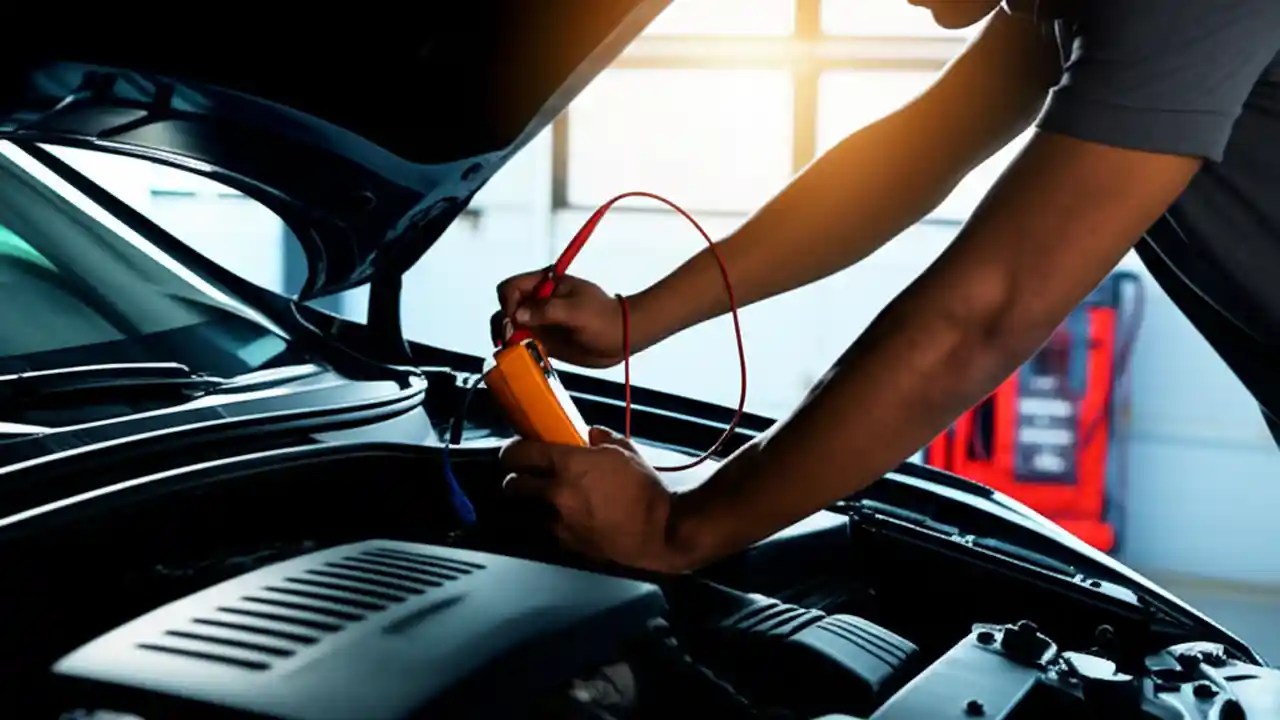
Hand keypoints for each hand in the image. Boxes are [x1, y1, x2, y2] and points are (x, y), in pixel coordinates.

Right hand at [493, 270, 624, 367]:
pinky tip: (519, 358)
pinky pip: (521, 343)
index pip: (511, 288)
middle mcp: (537, 300)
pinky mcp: (543, 340)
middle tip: (510, 340)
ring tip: (511, 350)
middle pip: (505, 307)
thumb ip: (547, 311)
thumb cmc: (604, 318)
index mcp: (545, 284)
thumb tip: (517, 315)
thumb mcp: (577, 311)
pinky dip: (516, 350)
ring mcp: (539, 321)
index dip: (508, 303)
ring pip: (510, 326)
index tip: (517, 321)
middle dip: (503, 323)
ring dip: (506, 338)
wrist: (622, 337)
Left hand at [500, 427, 684, 571]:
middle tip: (522, 475)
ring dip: (530, 503)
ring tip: (541, 498)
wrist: (660, 531)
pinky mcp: (567, 544)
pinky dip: (549, 522)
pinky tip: (564, 517)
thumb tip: (590, 434)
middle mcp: (557, 493)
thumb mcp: (625, 450)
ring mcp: (559, 522)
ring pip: (526, 511)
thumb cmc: (645, 489)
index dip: (512, 450)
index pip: (521, 453)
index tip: (513, 451)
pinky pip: (546, 529)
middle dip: (514, 478)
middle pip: (513, 485)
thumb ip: (601, 438)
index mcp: (569, 465)